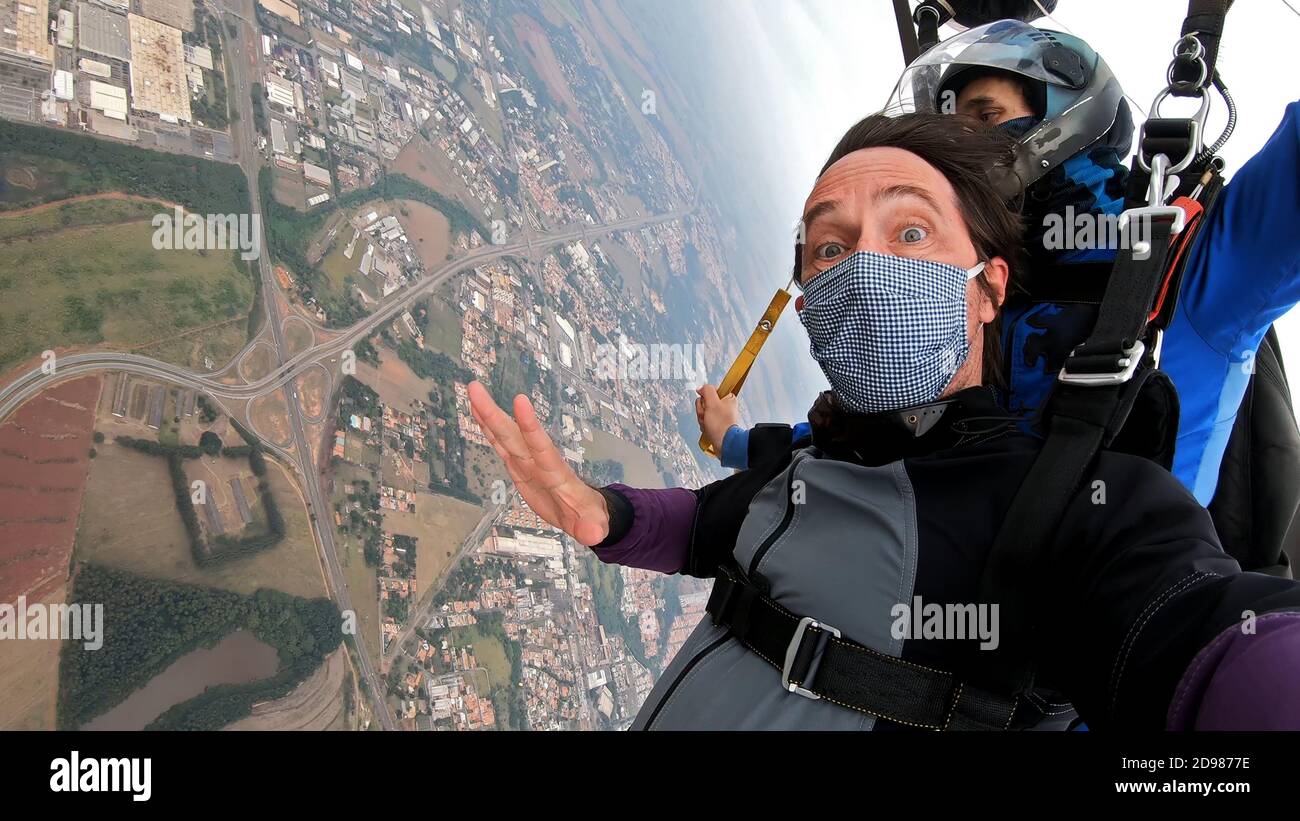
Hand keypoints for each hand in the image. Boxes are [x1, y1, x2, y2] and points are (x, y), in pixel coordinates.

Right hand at [467, 381, 610, 545]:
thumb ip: (592, 529)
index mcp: (556, 474)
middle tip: (475, 387)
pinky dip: (488, 429)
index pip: (542, 448)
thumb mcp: (594, 527)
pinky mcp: (518, 467)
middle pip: (514, 436)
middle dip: (495, 414)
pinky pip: (500, 445)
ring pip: (505, 436)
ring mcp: (527, 462)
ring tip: (472, 390)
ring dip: (488, 414)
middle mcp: (539, 462)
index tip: (520, 401)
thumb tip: (594, 534)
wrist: (584, 512)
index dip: (530, 427)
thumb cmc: (590, 518)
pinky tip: (476, 412)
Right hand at [696, 384, 738, 453]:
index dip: (705, 398)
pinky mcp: (716, 424)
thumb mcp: (713, 402)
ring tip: (708, 424)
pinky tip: (708, 429)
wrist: (724, 443)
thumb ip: (707, 390)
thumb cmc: (721, 424)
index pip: (710, 391)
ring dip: (702, 418)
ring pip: (703, 412)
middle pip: (705, 402)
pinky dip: (704, 425)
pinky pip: (704, 421)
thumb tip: (700, 388)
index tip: (707, 404)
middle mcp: (724, 406)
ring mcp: (720, 415)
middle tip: (707, 415)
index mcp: (728, 398)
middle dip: (702, 410)